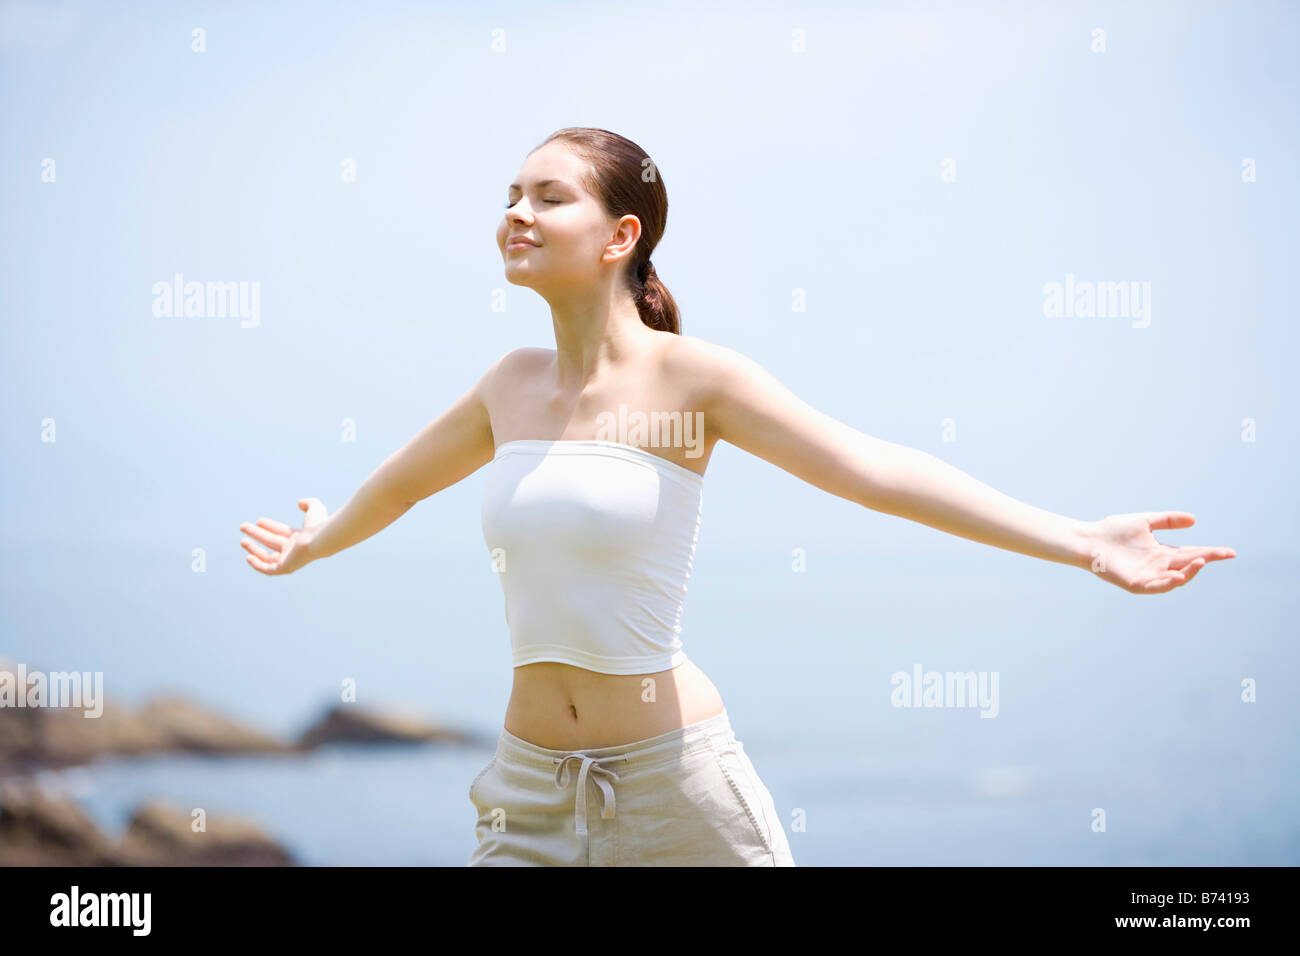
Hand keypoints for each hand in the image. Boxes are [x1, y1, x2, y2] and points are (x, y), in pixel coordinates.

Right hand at [239, 498, 329, 574]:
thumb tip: (300, 503)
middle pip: (271, 542)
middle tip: (243, 526)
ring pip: (267, 556)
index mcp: (300, 537)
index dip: (269, 526)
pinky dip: (257, 565)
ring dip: (254, 549)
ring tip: (242, 541)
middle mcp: (294, 549)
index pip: (281, 532)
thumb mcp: (315, 508)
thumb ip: (309, 503)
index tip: (259, 520)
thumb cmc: (318, 524)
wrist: (319, 539)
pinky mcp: (285, 568)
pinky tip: (248, 557)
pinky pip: (268, 569)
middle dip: (257, 534)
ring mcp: (289, 559)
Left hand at [1081, 512, 1234, 593]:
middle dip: (1207, 560)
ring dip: (1190, 572)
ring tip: (1201, 561)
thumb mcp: (1146, 521)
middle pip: (1188, 565)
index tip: (1230, 551)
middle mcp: (1158, 566)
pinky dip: (1168, 582)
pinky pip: (1156, 587)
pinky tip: (1178, 575)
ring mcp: (1148, 576)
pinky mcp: (1136, 584)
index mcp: (1162, 552)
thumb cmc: (1113, 530)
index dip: (1210, 553)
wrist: (1089, 539)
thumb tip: (1194, 520)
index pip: (1191, 553)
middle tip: (1224, 554)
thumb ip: (1168, 520)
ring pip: (1175, 579)